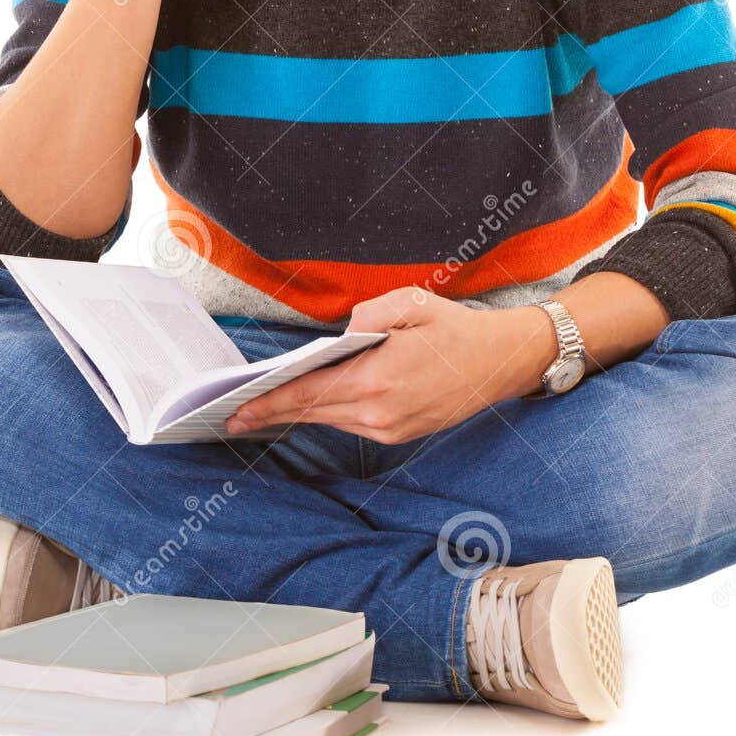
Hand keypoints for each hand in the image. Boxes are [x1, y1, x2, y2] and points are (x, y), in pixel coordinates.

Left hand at [225, 287, 545, 445]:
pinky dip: (328, 412)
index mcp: (379, 379)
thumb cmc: (454, 328)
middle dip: (274, 411)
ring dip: (301, 411)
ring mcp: (390, 428)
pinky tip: (312, 402)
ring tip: (265, 405)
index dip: (269, 403)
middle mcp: (381, 412)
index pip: (309, 394)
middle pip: (313, 412)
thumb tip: (337, 336)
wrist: (499, 363)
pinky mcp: (398, 433)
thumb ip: (366, 315)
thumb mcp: (412, 302)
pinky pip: (351, 423)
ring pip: (331, 419)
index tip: (237, 410)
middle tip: (236, 413)